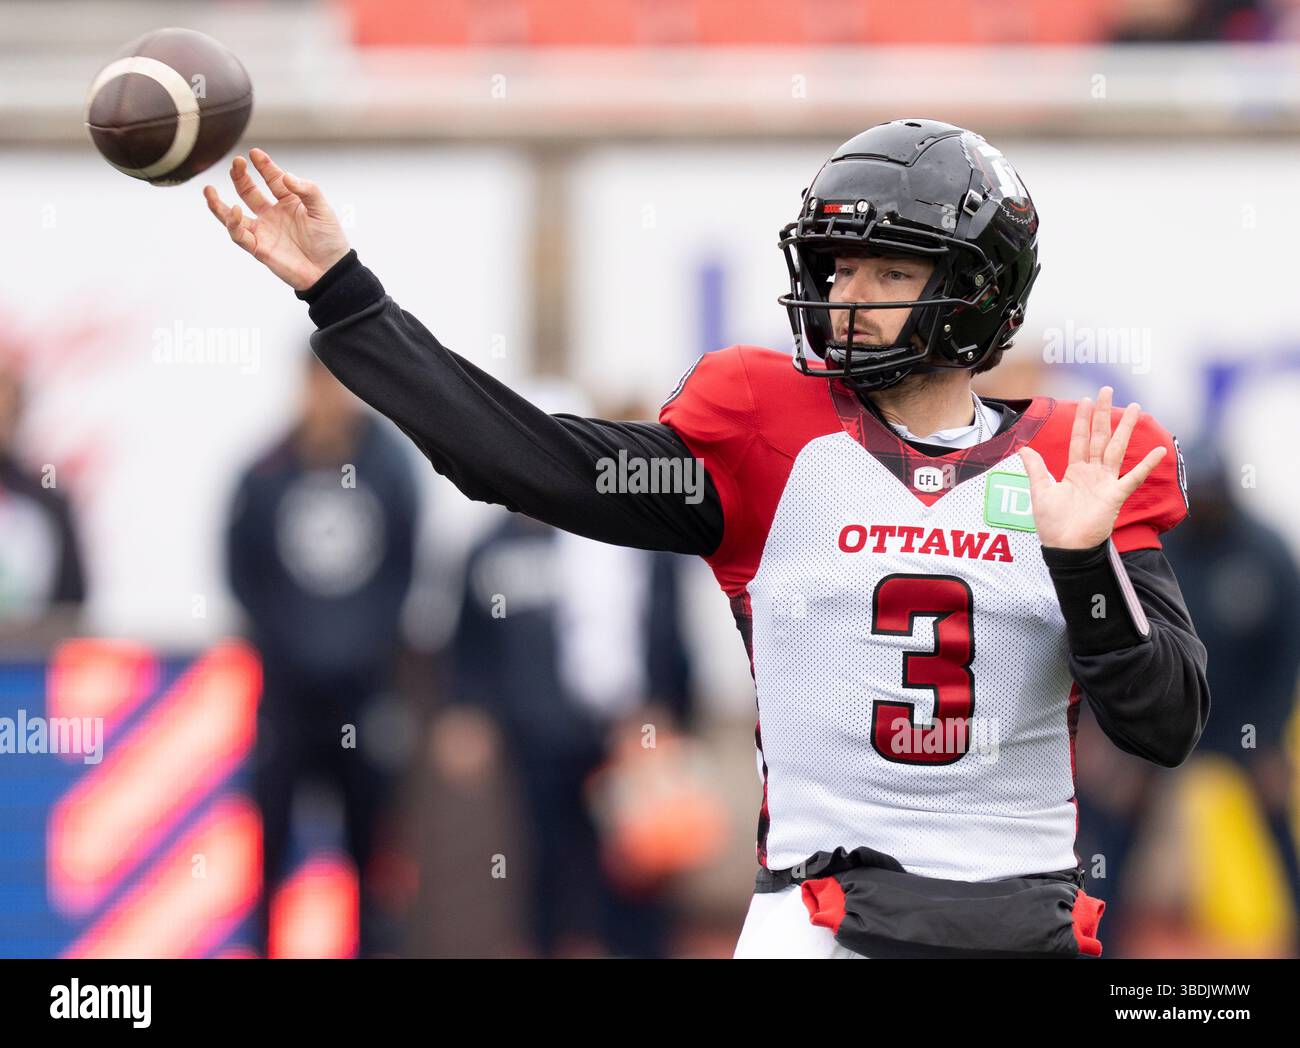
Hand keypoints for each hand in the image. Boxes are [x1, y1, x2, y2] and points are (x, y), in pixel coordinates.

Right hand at [203, 148, 350, 290]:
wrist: (331, 271)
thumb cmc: (330, 241)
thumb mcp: (322, 210)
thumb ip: (306, 190)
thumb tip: (285, 176)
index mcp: (289, 202)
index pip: (272, 179)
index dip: (263, 166)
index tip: (255, 154)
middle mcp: (273, 214)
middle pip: (249, 192)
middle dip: (240, 177)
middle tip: (237, 163)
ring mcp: (264, 230)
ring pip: (234, 215)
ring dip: (219, 204)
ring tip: (208, 189)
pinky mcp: (259, 248)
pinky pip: (239, 235)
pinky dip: (233, 223)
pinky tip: (233, 209)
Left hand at [1018, 386, 1166, 549]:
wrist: (1065, 547)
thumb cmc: (1053, 524)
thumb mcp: (1040, 492)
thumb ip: (1036, 469)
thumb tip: (1024, 449)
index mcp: (1075, 471)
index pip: (1080, 439)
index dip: (1083, 420)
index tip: (1087, 399)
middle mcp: (1092, 473)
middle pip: (1100, 437)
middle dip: (1104, 414)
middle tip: (1108, 390)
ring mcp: (1105, 483)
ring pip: (1116, 449)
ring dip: (1124, 429)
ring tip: (1135, 408)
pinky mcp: (1115, 496)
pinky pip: (1133, 478)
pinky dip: (1145, 465)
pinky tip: (1158, 450)